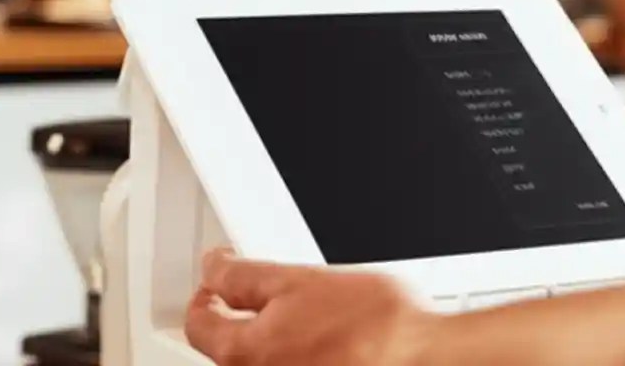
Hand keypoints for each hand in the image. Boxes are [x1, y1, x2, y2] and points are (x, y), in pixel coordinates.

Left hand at [185, 249, 435, 365]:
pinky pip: (298, 365)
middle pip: (231, 346)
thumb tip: (214, 268)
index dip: (208, 290)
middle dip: (245, 314)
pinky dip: (305, 353)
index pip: (199, 323)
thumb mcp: (299, 279)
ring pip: (267, 359)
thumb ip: (243, 275)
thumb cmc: (375, 326)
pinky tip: (334, 339)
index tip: (220, 277)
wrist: (426, 358)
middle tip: (272, 290)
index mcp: (244, 354)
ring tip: (316, 314)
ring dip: (280, 335)